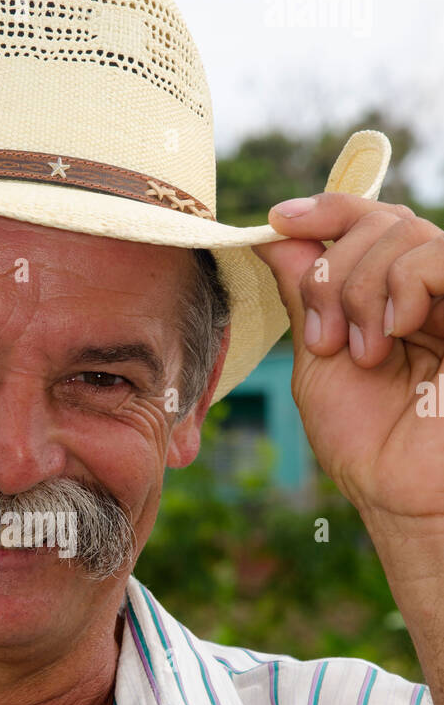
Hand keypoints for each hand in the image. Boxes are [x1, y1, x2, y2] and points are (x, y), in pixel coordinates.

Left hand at [251, 194, 443, 521]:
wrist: (405, 496)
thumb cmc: (367, 443)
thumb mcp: (318, 361)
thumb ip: (305, 295)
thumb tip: (277, 233)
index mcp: (390, 297)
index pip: (365, 220)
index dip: (324, 209)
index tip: (280, 220)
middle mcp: (429, 290)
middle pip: (380, 220)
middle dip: (334, 272)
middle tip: (327, 338)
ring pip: (406, 232)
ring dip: (362, 288)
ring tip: (363, 352)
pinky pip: (440, 257)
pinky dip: (405, 283)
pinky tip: (397, 331)